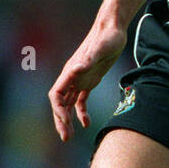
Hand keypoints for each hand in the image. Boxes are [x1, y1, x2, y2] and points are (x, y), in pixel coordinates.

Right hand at [48, 20, 126, 140]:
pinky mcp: (89, 80)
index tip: (66, 121)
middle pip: (60, 103)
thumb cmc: (107, 37)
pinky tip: (86, 124)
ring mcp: (79, 79)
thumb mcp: (100, 49)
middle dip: (60, 121)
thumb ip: (88, 60)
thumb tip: (75, 69)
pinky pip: (80, 101)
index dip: (58, 109)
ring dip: (68, 120)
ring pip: (68, 104)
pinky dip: (81, 113)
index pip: (56, 94)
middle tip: (66, 138)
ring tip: (71, 137)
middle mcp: (71, 77)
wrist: (113, 29)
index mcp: (70, 72)